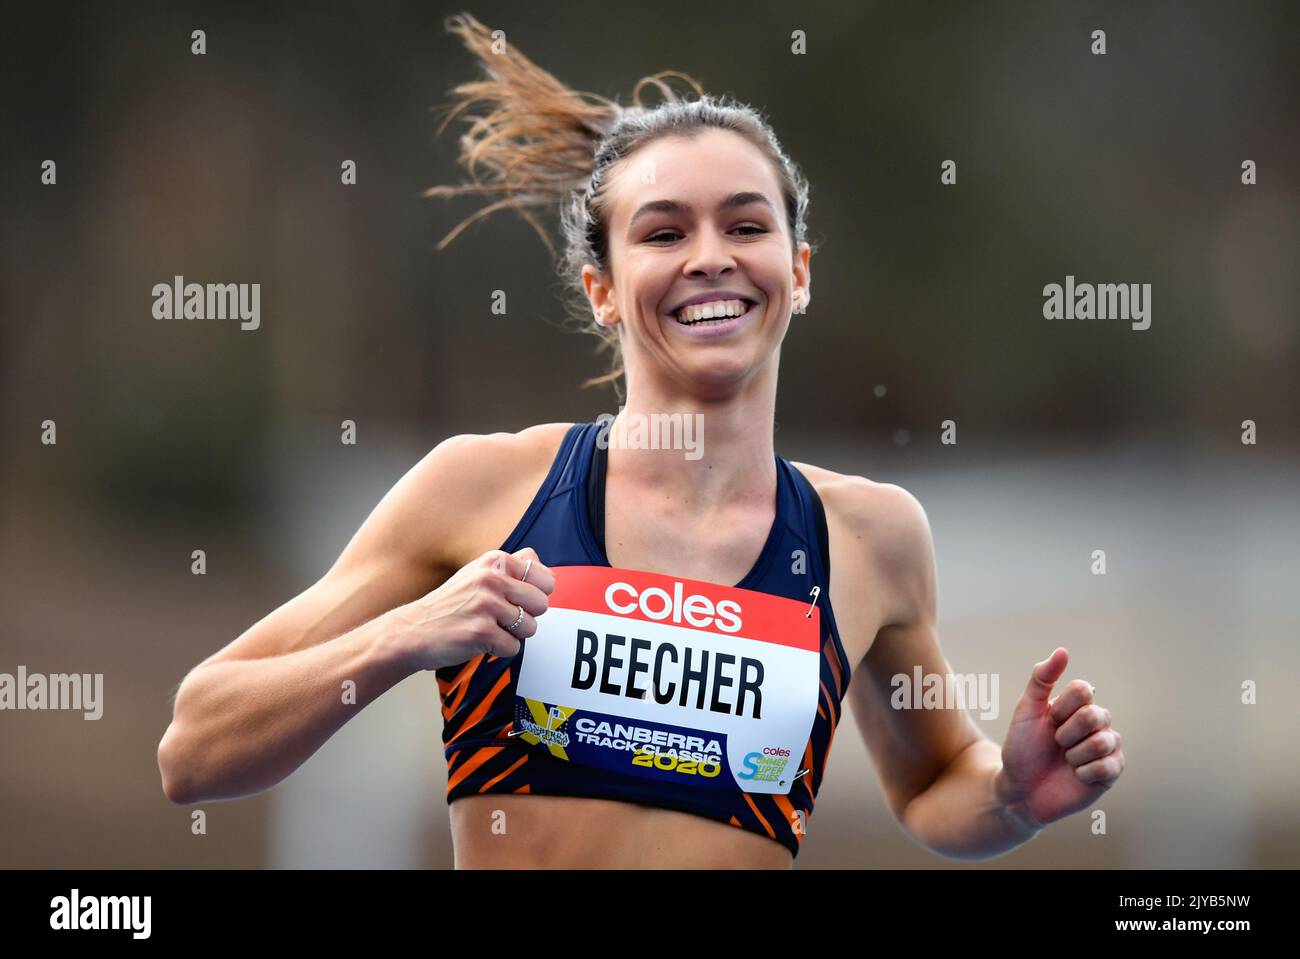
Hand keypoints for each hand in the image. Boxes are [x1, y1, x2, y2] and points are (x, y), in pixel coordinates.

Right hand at [394, 547, 553, 669]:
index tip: (517, 600)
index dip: (536, 594)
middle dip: (526, 616)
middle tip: (500, 617)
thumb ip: (511, 567)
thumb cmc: (450, 604)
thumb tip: (542, 566)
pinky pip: (514, 647)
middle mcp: (492, 579)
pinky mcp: (481, 632)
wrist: (412, 630)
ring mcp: (486, 605)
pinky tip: (480, 641)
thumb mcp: (478, 573)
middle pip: (541, 604)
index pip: (545, 578)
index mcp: (495, 561)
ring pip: (530, 627)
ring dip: (512, 634)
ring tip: (488, 628)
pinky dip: (500, 649)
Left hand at [994, 647, 1124, 830]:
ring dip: (1073, 754)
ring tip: (1065, 760)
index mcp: (1077, 705)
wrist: (1019, 789)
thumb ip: (1042, 678)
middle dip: (1065, 732)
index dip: (1061, 708)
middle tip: (1055, 743)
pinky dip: (1083, 772)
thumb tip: (1063, 651)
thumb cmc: (1021, 748)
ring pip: (1102, 741)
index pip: (1084, 690)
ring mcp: (1107, 747)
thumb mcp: (1026, 710)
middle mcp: (1097, 723)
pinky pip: (1107, 766)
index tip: (1047, 721)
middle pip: (1094, 714)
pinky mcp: (1111, 772)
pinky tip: (1075, 776)